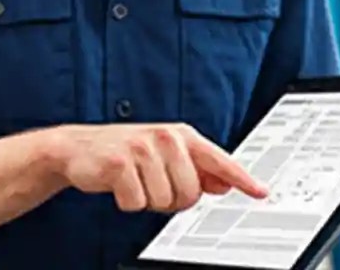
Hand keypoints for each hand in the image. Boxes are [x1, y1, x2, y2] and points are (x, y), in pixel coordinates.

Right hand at [49, 123, 269, 212]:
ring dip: (149, 201)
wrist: (78, 148)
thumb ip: (196, 168)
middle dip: (172, 199)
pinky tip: (120, 185)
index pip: (219, 159)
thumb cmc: (126, 152)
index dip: (242, 178)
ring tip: (136, 182)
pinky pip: (137, 204)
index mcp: (181, 136)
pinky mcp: (120, 164)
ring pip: (165, 201)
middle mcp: (166, 138)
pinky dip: (128, 203)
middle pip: (191, 193)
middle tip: (153, 185)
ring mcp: (143, 149)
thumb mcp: (164, 155)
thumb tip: (224, 183)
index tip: (261, 192)